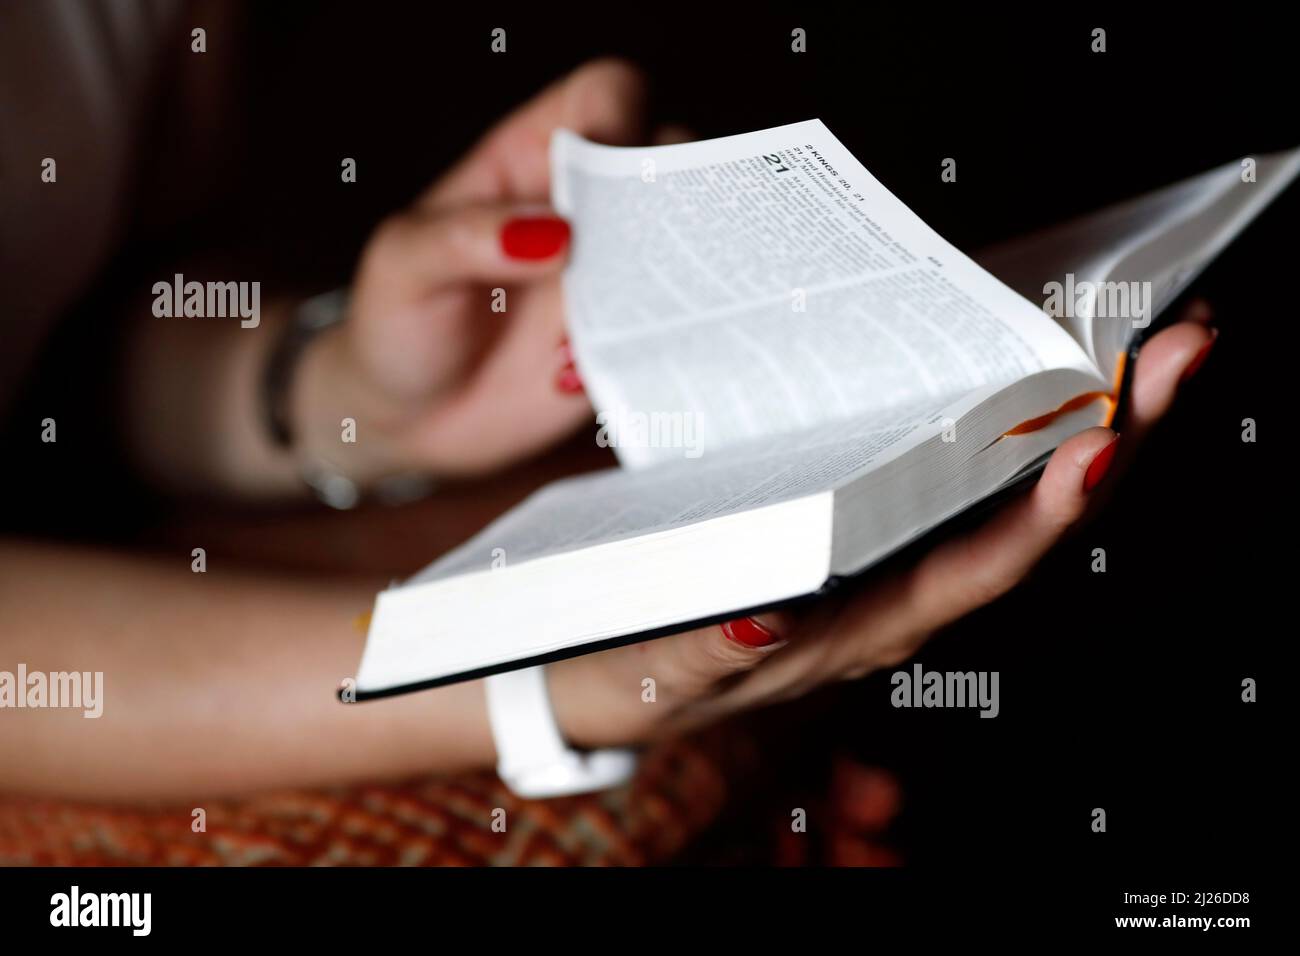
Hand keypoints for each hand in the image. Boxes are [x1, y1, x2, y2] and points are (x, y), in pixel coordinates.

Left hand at [291, 59, 647, 482]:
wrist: (409, 421)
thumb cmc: (397, 323)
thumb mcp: (401, 268)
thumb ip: (465, 239)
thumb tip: (552, 234)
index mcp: (531, 163)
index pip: (604, 99)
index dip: (621, 118)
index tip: (608, 169)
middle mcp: (587, 211)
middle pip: (671, 163)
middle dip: (669, 200)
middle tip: (622, 257)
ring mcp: (613, 275)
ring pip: (687, 248)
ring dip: (661, 285)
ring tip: (588, 329)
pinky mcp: (626, 339)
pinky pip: (674, 329)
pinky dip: (644, 350)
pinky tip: (569, 375)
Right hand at [548, 303, 1216, 747]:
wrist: (615, 669)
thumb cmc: (643, 670)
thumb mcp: (660, 672)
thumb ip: (706, 654)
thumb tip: (762, 617)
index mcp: (862, 631)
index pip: (976, 573)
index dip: (1043, 517)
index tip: (1097, 444)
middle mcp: (902, 594)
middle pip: (1030, 521)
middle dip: (1116, 437)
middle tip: (1180, 346)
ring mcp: (898, 558)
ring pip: (1019, 492)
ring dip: (1092, 418)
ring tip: (1146, 336)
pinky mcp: (879, 527)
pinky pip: (975, 473)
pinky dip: (1025, 417)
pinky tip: (1046, 361)